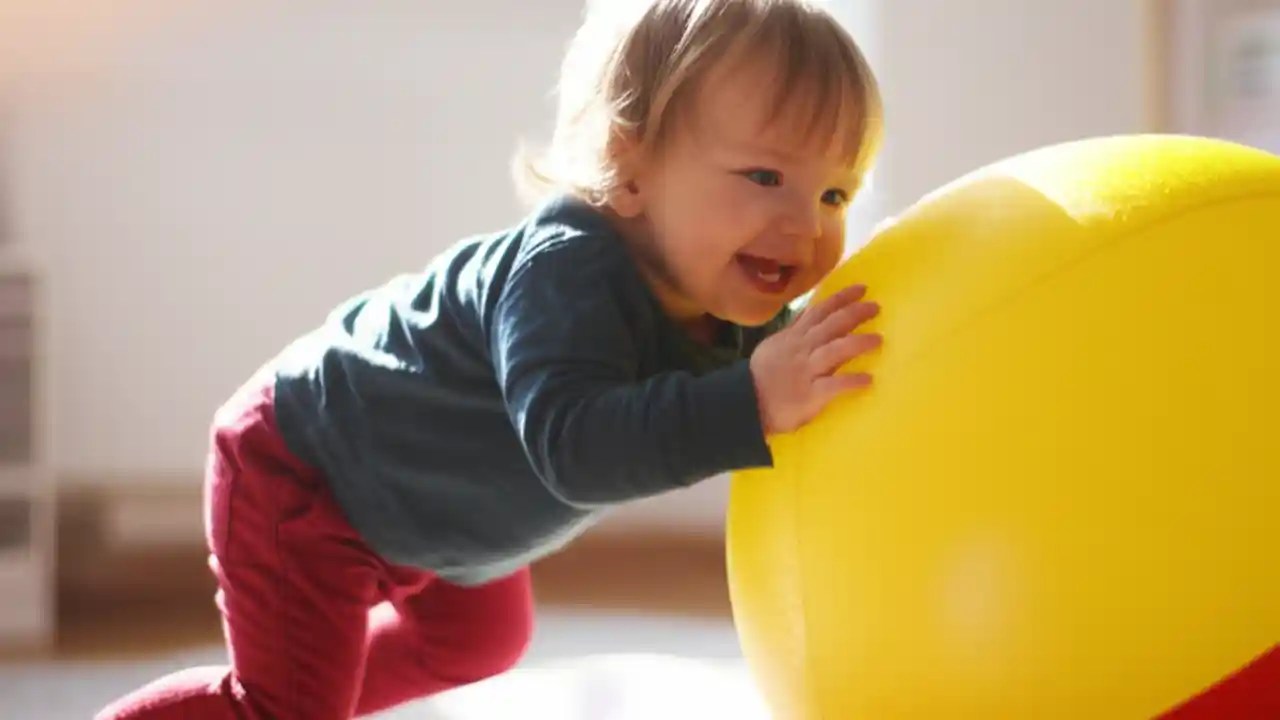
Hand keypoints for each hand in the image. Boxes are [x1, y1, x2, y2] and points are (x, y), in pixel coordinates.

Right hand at [749, 284, 881, 434]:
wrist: (744, 403)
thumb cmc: (762, 376)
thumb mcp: (775, 345)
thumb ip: (795, 330)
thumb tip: (812, 313)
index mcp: (794, 338)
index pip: (819, 311)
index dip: (841, 298)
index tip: (861, 288)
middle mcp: (802, 350)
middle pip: (831, 326)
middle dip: (854, 314)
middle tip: (875, 307)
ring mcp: (806, 371)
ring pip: (834, 351)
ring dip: (857, 343)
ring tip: (877, 339)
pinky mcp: (809, 394)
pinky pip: (833, 385)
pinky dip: (850, 381)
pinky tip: (868, 379)